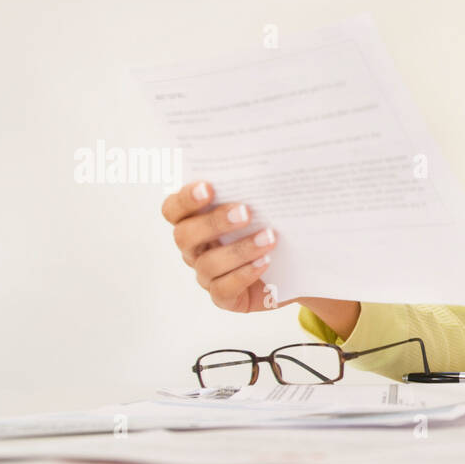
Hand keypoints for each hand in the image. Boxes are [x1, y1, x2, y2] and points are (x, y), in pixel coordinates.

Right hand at [161, 181, 290, 312]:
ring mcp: (207, 275)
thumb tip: (262, 166)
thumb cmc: (268, 230)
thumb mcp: (260, 209)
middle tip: (245, 212)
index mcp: (194, 222)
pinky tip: (265, 263)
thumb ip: (250, 191)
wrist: (291, 270)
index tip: (209, 187)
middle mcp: (194, 249)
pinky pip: (224, 289)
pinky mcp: (225, 297)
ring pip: (208, 264)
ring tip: (270, 238)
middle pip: (185, 236)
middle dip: (214, 222)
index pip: (173, 210)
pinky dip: (244, 274)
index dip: (185, 199)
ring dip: (239, 249)